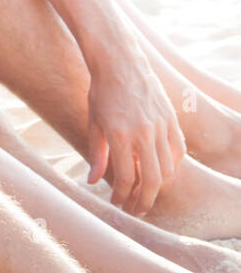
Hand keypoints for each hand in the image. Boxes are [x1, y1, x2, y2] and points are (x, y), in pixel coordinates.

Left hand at [85, 29, 186, 216]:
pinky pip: (178, 150)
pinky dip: (172, 165)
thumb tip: (94, 181)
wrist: (119, 61)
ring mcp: (161, 125)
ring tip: (146, 193)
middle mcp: (144, 132)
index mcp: (120, 135)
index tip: (117, 204)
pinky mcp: (172, 119)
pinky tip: (161, 171)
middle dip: (144, 200)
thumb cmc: (101, 91)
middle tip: (136, 211)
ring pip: (169, 168)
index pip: (126, 177)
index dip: (122, 196)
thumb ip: (97, 154)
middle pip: (152, 180)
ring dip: (159, 185)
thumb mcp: (93, 123)